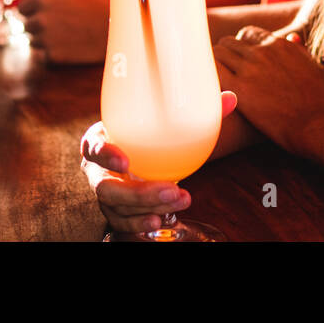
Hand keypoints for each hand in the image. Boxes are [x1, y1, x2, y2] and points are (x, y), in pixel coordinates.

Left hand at [17, 0, 108, 63]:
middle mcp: (40, 18)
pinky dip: (53, 54)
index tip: (42, 14)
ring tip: (66, 36)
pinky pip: (44, 56)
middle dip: (38, 27)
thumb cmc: (96, 8)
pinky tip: (69, 47)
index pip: (21, 8)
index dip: (31, 11)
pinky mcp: (52, 56)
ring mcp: (45, 38)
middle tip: (58, 27)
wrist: (114, 31)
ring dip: (45, 41)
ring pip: (34, 42)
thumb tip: (31, 3)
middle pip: (26, 26)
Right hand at [80, 92, 237, 233]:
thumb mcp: (162, 124)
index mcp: (101, 141)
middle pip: (106, 187)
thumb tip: (230, 98)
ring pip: (117, 208)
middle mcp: (98, 170)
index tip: (125, 159)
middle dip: (138, 193)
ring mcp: (104, 194)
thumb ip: (195, 112)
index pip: (93, 147)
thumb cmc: (148, 138)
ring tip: (177, 205)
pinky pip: (122, 224)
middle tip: (171, 188)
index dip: (105, 154)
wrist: (138, 158)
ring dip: (147, 209)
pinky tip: (161, 221)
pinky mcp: (114, 213)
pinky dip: (139, 224)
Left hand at [213, 26, 323, 160]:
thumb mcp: (314, 66)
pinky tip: (208, 91)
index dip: (241, 49)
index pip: (246, 34)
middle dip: (225, 58)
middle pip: (228, 43)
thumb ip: (299, 50)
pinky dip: (206, 79)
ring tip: (215, 86)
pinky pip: (211, 72)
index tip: (240, 63)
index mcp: (279, 44)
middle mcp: (262, 51)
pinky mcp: (240, 89)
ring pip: (216, 54)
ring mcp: (250, 68)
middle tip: (224, 77)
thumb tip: (292, 37)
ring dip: (213, 68)